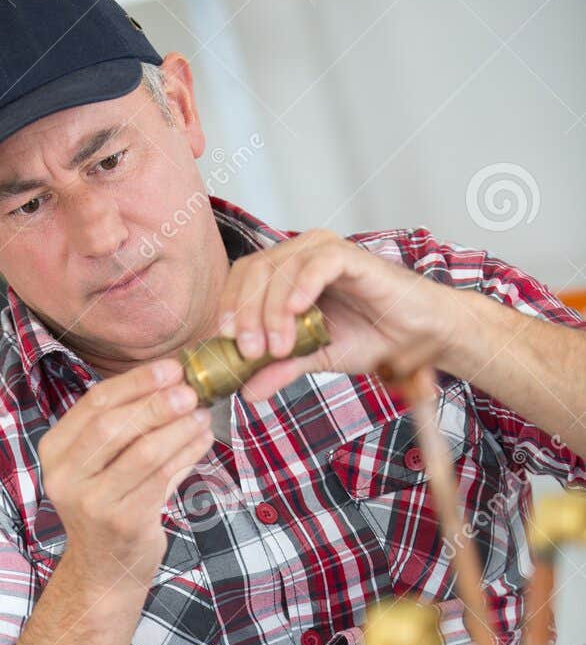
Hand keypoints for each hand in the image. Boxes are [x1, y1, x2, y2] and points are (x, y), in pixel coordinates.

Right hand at [37, 357, 212, 591]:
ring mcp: (92, 503)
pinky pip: (162, 478)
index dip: (136, 381)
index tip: (171, 367)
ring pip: (143, 451)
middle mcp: (66, 477)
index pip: (94, 403)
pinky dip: (187, 454)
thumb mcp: (99, 464)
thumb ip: (123, 426)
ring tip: (202, 414)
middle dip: (157, 402)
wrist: (104, 569)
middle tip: (192, 389)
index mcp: (55, 452)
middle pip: (114, 424)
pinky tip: (203, 440)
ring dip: (179, 428)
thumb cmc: (108, 505)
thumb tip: (171, 378)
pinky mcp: (122, 522)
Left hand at [216, 228, 458, 403]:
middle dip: (246, 313)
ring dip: (272, 309)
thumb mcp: (316, 358)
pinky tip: (297, 313)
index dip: (229, 307)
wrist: (419, 338)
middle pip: (255, 270)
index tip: (225, 343)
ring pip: (282, 266)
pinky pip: (318, 263)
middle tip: (250, 352)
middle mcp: (304, 255)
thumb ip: (280, 368)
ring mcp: (327, 252)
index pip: (243, 278)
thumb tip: (246, 392)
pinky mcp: (353, 257)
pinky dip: (301, 286)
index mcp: (288, 273)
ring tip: (277, 346)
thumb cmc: (372, 338)